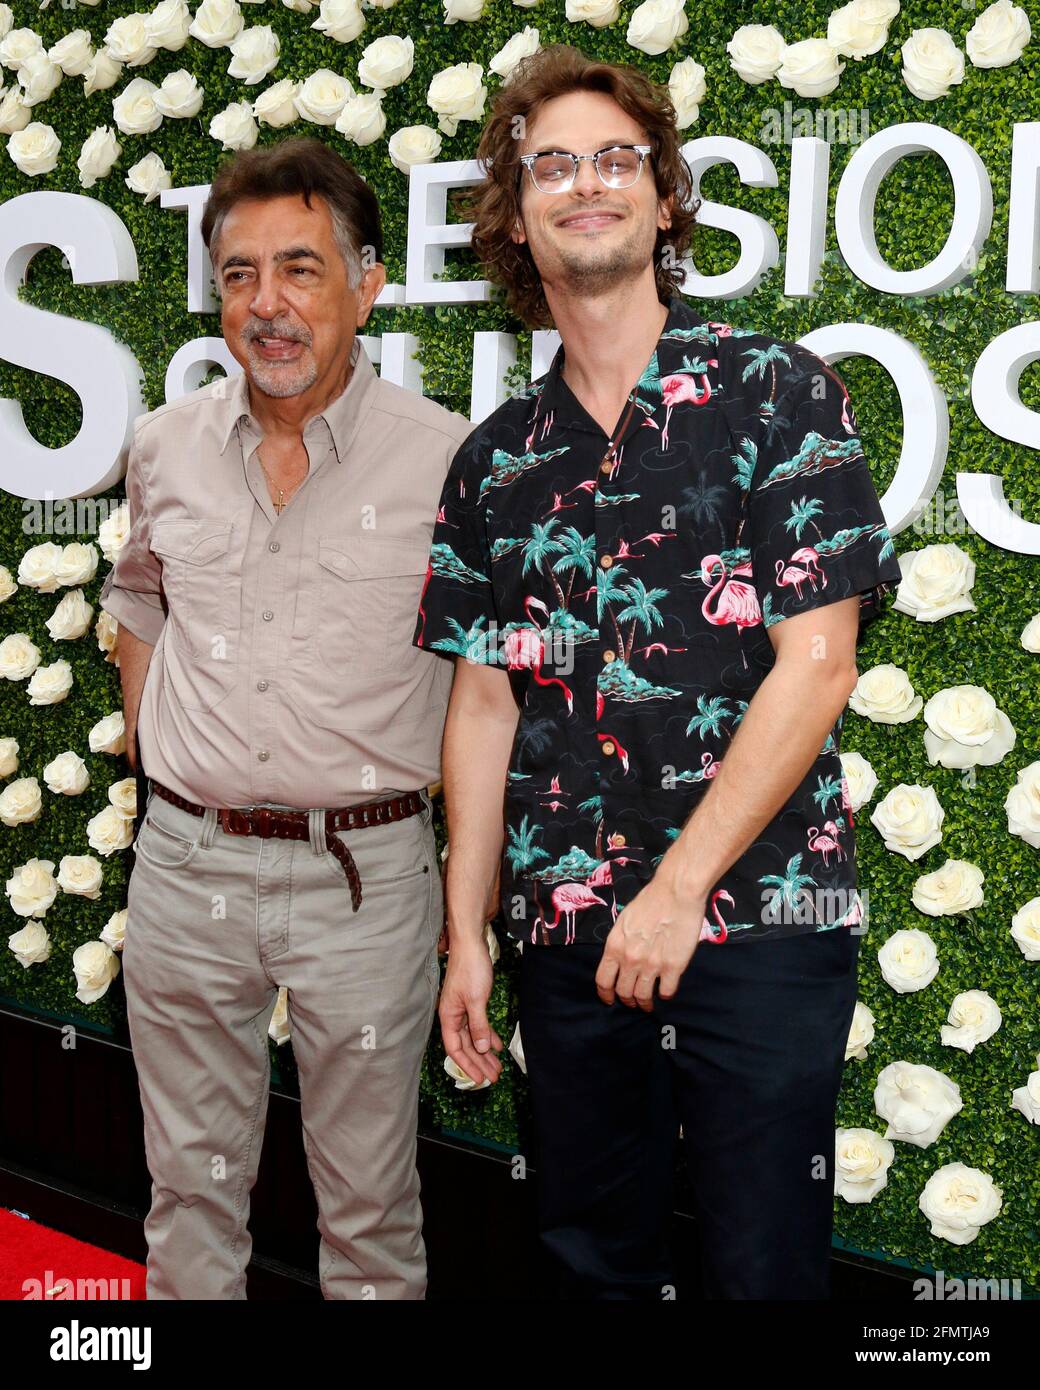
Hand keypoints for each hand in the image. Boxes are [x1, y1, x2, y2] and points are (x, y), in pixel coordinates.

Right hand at [439, 935, 503, 1085]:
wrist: (471, 943)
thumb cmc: (471, 968)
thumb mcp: (477, 999)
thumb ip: (478, 1025)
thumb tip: (480, 1049)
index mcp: (449, 1016)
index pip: (455, 1049)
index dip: (467, 1065)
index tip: (480, 1080)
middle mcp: (453, 1015)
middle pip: (465, 1046)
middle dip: (479, 1063)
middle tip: (493, 1077)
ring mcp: (462, 1009)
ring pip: (473, 1037)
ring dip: (484, 1052)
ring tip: (497, 1067)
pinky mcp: (472, 1002)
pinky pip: (478, 1025)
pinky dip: (487, 1035)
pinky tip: (496, 1045)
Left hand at [595, 865, 705, 1010]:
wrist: (676, 892)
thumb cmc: (651, 901)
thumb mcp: (624, 921)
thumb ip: (619, 943)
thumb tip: (619, 960)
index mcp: (615, 946)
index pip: (603, 980)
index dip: (605, 994)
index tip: (609, 999)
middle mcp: (630, 959)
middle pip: (623, 992)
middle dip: (626, 1000)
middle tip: (632, 1001)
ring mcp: (652, 965)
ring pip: (643, 996)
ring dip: (644, 1003)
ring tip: (648, 1004)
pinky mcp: (674, 967)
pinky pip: (667, 991)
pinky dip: (665, 994)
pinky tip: (666, 989)